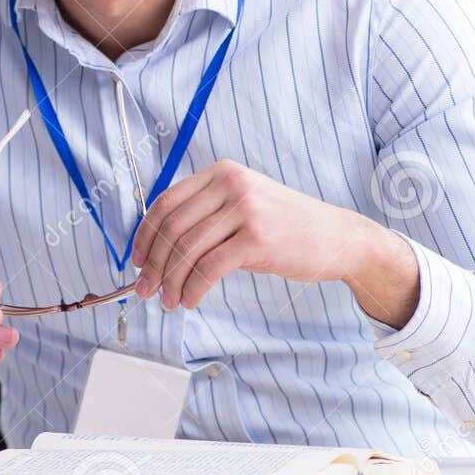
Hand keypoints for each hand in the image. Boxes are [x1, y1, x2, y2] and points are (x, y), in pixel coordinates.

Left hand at [131, 159, 419, 324]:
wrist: (337, 237)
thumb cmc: (285, 227)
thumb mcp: (243, 206)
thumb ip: (206, 215)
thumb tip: (158, 249)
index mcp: (221, 173)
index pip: (166, 202)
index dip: (145, 235)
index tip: (137, 261)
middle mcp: (231, 184)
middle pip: (172, 227)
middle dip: (153, 263)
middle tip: (144, 289)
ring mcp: (244, 209)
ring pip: (187, 249)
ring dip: (171, 280)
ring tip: (167, 301)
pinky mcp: (256, 238)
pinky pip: (209, 267)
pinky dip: (193, 287)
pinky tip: (189, 300)